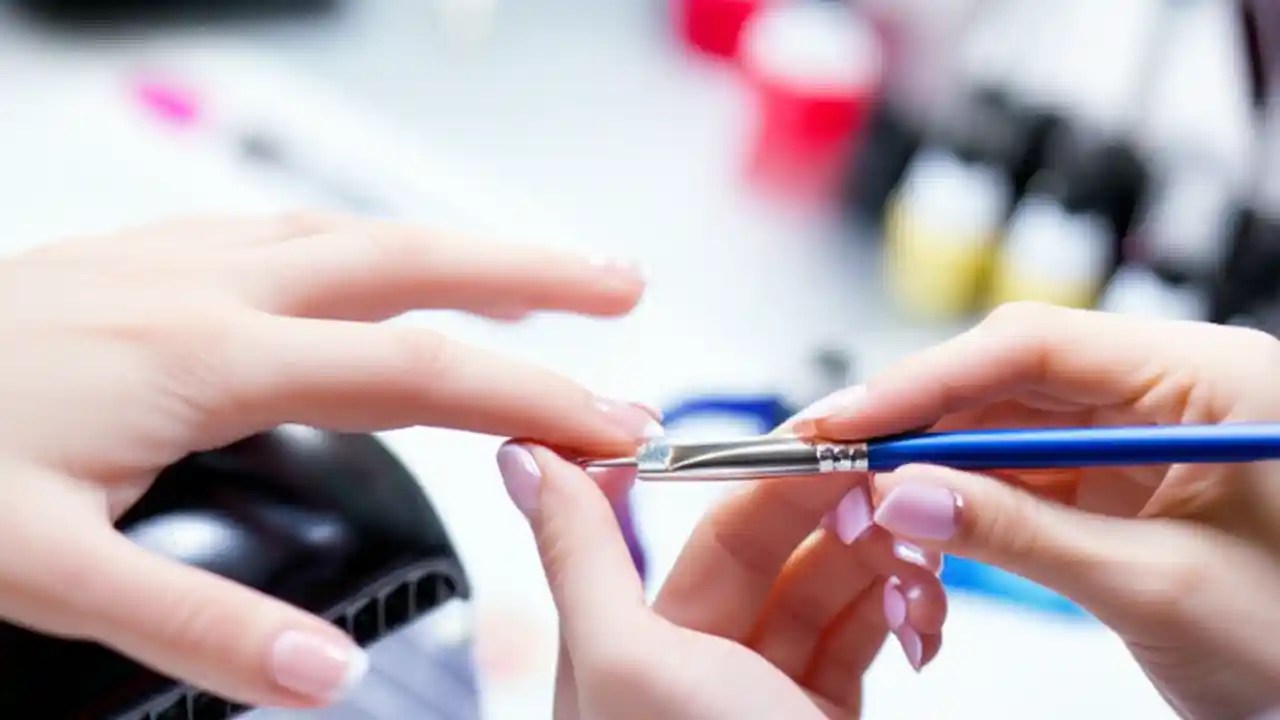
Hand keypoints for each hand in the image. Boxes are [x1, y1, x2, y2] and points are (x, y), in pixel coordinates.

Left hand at [0, 213, 658, 708]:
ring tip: (534, 267)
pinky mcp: (143, 258)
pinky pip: (287, 229)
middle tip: (623, 290)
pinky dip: (365, 242)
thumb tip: (325, 672)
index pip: (416, 372)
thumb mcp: (36, 570)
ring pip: (354, 232)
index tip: (615, 424)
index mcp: (205, 357)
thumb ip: (195, 627)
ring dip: (458, 246)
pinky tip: (370, 260)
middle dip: (534, 275)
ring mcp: (173, 258)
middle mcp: (206, 286)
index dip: (534, 397)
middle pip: (410, 263)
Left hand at [497, 427, 945, 718]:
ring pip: (824, 581)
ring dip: (877, 559)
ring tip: (916, 557)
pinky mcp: (823, 712)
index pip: (681, 520)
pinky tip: (918, 614)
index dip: (742, 468)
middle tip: (887, 480)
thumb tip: (519, 454)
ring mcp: (760, 688)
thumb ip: (582, 554)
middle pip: (768, 544)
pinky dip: (897, 614)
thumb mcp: (631, 667)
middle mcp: (687, 661)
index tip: (806, 434)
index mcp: (625, 641)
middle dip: (832, 508)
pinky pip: (862, 633)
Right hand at [798, 302, 1279, 719]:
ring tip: (865, 495)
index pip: (1037, 344)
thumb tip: (900, 495)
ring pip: (1009, 423)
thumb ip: (1018, 535)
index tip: (847, 418)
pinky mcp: (1125, 479)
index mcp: (1210, 376)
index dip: (926, 378)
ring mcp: (1146, 433)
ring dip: (936, 461)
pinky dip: (969, 497)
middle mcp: (1172, 387)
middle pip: (1011, 375)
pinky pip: (1027, 470)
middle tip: (832, 454)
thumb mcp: (1155, 585)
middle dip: (918, 418)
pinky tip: (920, 518)